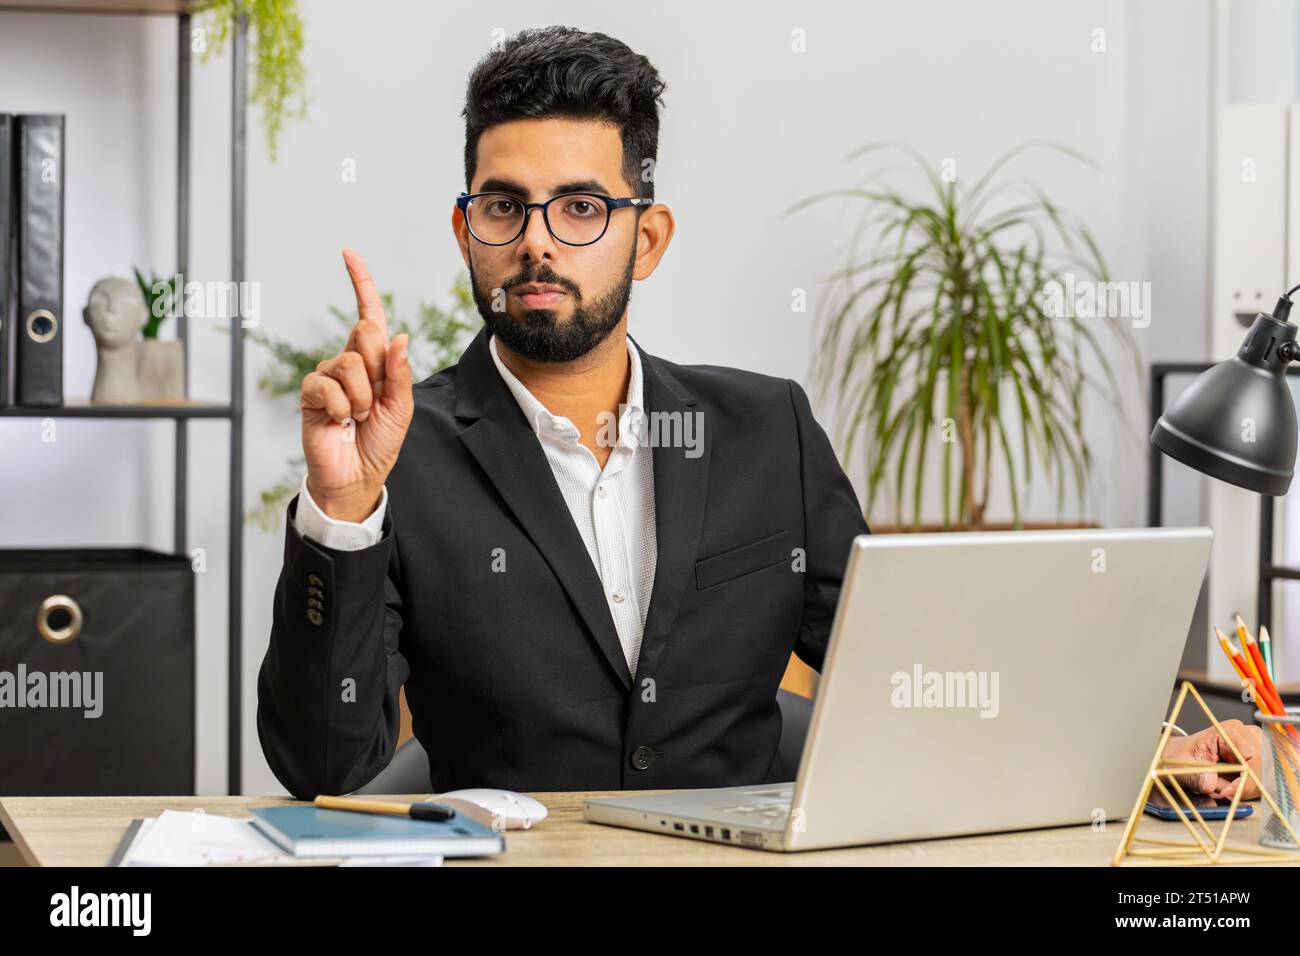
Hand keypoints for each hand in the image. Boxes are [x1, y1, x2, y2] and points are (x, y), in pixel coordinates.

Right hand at [300, 248, 412, 521]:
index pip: (368, 313)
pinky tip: (342, 421)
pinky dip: (343, 406)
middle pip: (364, 331)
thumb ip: (399, 372)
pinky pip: (328, 385)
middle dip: (378, 368)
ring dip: (363, 397)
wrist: (357, 475)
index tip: (348, 253)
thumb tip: (400, 336)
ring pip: (350, 362)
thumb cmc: (380, 442)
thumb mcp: (401, 407)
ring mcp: (328, 375)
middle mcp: (350, 361)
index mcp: (376, 361)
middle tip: (375, 400)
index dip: (361, 283)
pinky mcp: (310, 393)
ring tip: (360, 418)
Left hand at [1160, 719, 1262, 800]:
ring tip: (1221, 788)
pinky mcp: (1256, 760)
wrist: (1175, 754)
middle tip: (1224, 793)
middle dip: (1246, 787)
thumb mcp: (1180, 767)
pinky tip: (1230, 787)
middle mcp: (1247, 736)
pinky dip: (1246, 789)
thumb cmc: (1179, 755)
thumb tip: (1210, 782)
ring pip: (1265, 778)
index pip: (1255, 759)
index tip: (1228, 793)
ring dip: (1246, 789)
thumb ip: (1194, 776)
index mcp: (1231, 731)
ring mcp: (1255, 747)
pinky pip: (1261, 781)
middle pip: (1265, 769)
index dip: (1246, 780)